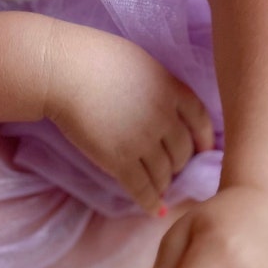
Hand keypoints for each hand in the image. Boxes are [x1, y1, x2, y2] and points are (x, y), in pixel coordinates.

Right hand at [43, 21, 213, 213]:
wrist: (63, 71)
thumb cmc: (94, 58)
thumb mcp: (141, 62)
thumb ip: (159, 86)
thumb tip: (166, 105)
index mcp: (171, 89)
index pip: (200, 119)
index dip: (204, 138)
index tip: (205, 150)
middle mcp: (164, 118)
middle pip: (183, 152)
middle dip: (179, 164)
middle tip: (171, 170)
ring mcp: (143, 141)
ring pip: (165, 174)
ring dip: (164, 183)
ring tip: (160, 188)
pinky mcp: (121, 161)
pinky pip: (143, 189)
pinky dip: (151, 203)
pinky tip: (157, 210)